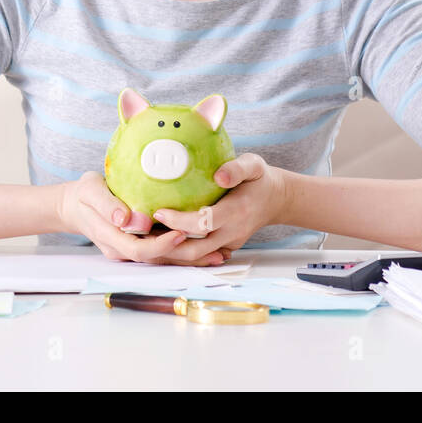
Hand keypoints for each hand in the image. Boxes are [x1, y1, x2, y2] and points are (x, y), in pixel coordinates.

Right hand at [55, 170, 232, 266]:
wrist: (76, 206)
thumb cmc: (83, 194)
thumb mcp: (89, 191)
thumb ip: (107, 205)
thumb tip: (126, 219)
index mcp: (112, 239)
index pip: (141, 249)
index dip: (163, 245)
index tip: (182, 232)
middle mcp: (124, 250)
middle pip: (158, 260)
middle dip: (186, 257)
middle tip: (214, 250)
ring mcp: (132, 250)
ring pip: (164, 259)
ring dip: (191, 258)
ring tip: (219, 253)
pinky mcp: (141, 245)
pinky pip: (164, 251)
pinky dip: (184, 250)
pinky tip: (207, 246)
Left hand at [150, 153, 287, 264]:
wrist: (276, 199)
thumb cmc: (260, 179)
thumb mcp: (254, 165)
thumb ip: (238, 168)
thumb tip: (218, 175)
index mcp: (237, 211)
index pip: (204, 223)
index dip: (180, 221)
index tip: (159, 211)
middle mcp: (232, 232)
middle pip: (195, 249)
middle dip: (168, 245)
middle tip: (145, 232)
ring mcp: (228, 243)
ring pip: (195, 257)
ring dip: (171, 252)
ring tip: (148, 239)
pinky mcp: (225, 247)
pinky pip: (201, 255)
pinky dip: (181, 251)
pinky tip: (162, 241)